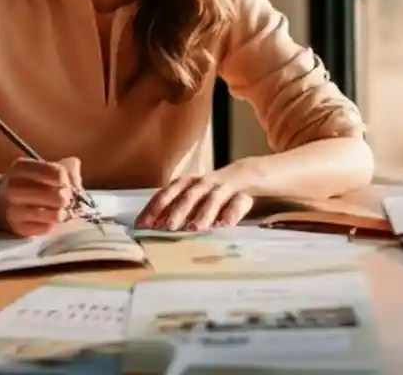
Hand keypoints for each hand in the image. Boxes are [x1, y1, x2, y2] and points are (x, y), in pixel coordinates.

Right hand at [0, 157, 82, 236]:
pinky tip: (47, 219)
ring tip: (58, 209)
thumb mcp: (43, 168)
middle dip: (67, 198)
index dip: (68, 180)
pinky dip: (52, 224)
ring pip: (55, 214)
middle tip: (65, 199)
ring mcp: (14, 210)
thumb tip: (78, 186)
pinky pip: (48, 228)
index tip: (67, 184)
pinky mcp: (18, 229)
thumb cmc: (29, 183)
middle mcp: (14, 187)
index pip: (57, 173)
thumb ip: (67, 169)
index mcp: (20, 167)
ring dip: (62, 213)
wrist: (0, 203)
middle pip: (58, 195)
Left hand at [134, 176, 253, 231]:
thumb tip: (160, 231)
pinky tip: (226, 226)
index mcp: (191, 184)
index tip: (141, 226)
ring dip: (202, 213)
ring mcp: (227, 184)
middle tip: (165, 228)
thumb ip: (186, 212)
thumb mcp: (203, 201)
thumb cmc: (226, 193)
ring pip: (212, 198)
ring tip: (194, 229)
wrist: (261, 172)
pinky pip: (239, 201)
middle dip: (175, 210)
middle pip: (187, 194)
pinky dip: (232, 212)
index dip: (154, 208)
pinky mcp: (248, 189)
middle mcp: (206, 182)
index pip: (168, 193)